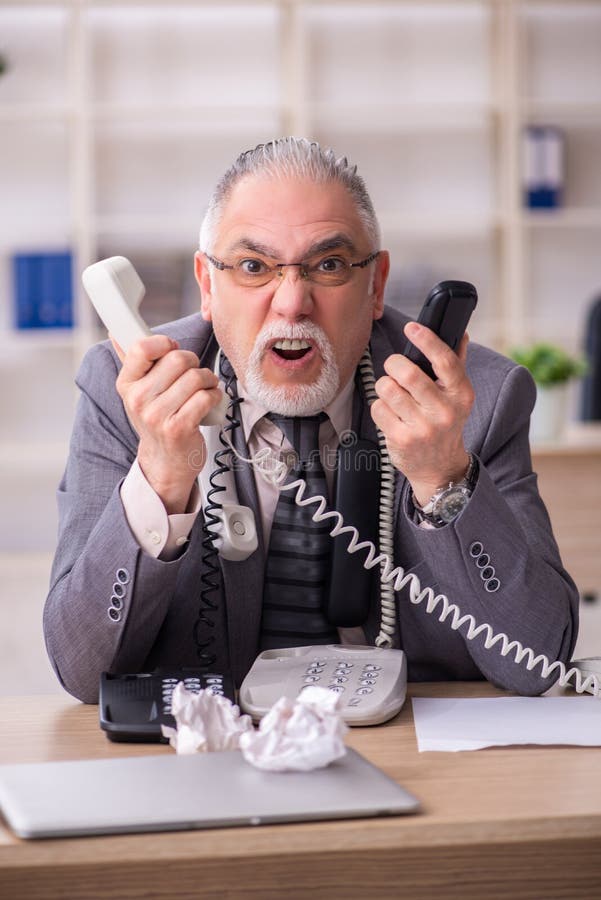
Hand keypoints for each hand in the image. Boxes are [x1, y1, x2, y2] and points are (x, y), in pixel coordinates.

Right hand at [113, 334, 222, 513]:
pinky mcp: (179, 428)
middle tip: (195, 375)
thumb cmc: (157, 420)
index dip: (165, 344)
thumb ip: (132, 362)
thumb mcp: (138, 391)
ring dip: (209, 380)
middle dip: (194, 363)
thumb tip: (115, 331)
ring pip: (196, 377)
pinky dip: (215, 396)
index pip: (142, 347)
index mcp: (126, 384)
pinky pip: (206, 397)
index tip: (173, 352)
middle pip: (178, 358)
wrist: (165, 461)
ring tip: (205, 389)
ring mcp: (157, 415)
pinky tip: (209, 403)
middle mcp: (138, 399)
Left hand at [370, 322, 474, 505]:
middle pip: (408, 373)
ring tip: (393, 394)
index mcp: (461, 394)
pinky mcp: (401, 439)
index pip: (445, 361)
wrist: (440, 467)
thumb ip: (456, 364)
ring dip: (385, 386)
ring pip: (388, 389)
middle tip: (394, 367)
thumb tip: (460, 332)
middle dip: (394, 364)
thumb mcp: (457, 397)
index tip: (412, 328)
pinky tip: (390, 414)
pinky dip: (380, 406)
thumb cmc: (445, 424)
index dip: (427, 341)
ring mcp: (422, 428)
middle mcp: (444, 411)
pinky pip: (378, 408)